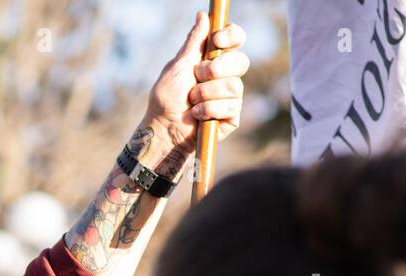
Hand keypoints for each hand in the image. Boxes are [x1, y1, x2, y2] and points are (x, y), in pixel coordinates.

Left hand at [144, 11, 247, 152]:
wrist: (163, 129)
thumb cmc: (166, 98)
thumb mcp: (178, 66)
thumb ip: (193, 42)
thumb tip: (202, 15)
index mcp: (214, 60)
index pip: (236, 40)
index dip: (231, 37)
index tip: (216, 41)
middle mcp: (225, 77)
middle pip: (241, 61)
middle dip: (216, 69)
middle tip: (197, 77)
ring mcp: (230, 97)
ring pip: (234, 86)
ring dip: (207, 93)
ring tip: (192, 102)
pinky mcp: (231, 117)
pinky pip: (231, 106)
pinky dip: (209, 110)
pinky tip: (197, 115)